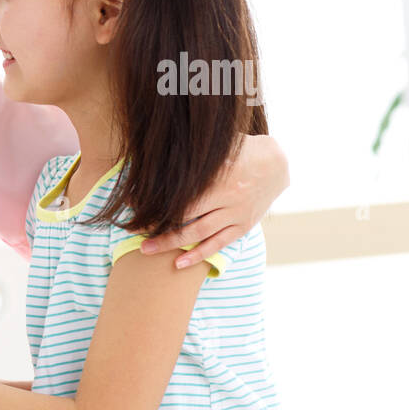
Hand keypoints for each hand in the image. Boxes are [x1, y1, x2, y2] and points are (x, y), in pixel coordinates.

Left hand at [140, 133, 288, 267]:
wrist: (276, 163)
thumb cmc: (239, 149)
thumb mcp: (218, 146)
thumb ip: (193, 154)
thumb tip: (160, 148)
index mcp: (218, 176)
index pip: (180, 194)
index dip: (155, 201)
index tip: (132, 204)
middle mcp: (227, 197)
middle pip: (186, 217)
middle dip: (157, 226)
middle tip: (132, 233)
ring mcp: (236, 214)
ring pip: (199, 233)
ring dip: (171, 243)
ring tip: (146, 250)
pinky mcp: (243, 225)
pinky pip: (219, 244)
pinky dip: (199, 254)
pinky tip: (179, 263)